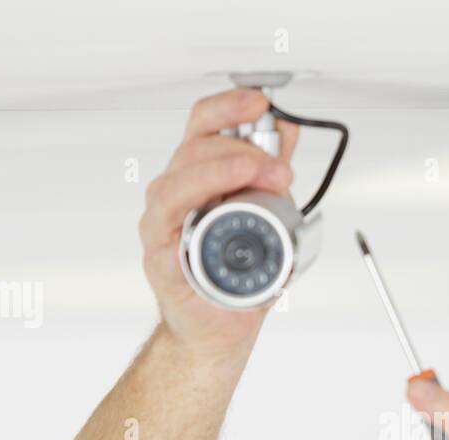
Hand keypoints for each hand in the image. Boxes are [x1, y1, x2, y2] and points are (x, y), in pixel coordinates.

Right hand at [139, 88, 299, 354]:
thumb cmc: (235, 274)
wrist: (219, 328)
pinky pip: (168, 222)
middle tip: (282, 170)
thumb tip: (287, 127)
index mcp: (198, 176)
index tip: (261, 102)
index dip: (230, 107)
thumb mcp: (265, 212)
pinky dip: (192, 207)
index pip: (204, 125)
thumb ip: (271, 170)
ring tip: (264, 177)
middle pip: (196, 146)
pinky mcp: (160, 255)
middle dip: (245, 149)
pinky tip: (215, 205)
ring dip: (225, 170)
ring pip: (180, 178)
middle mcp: (175, 192)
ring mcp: (164, 222)